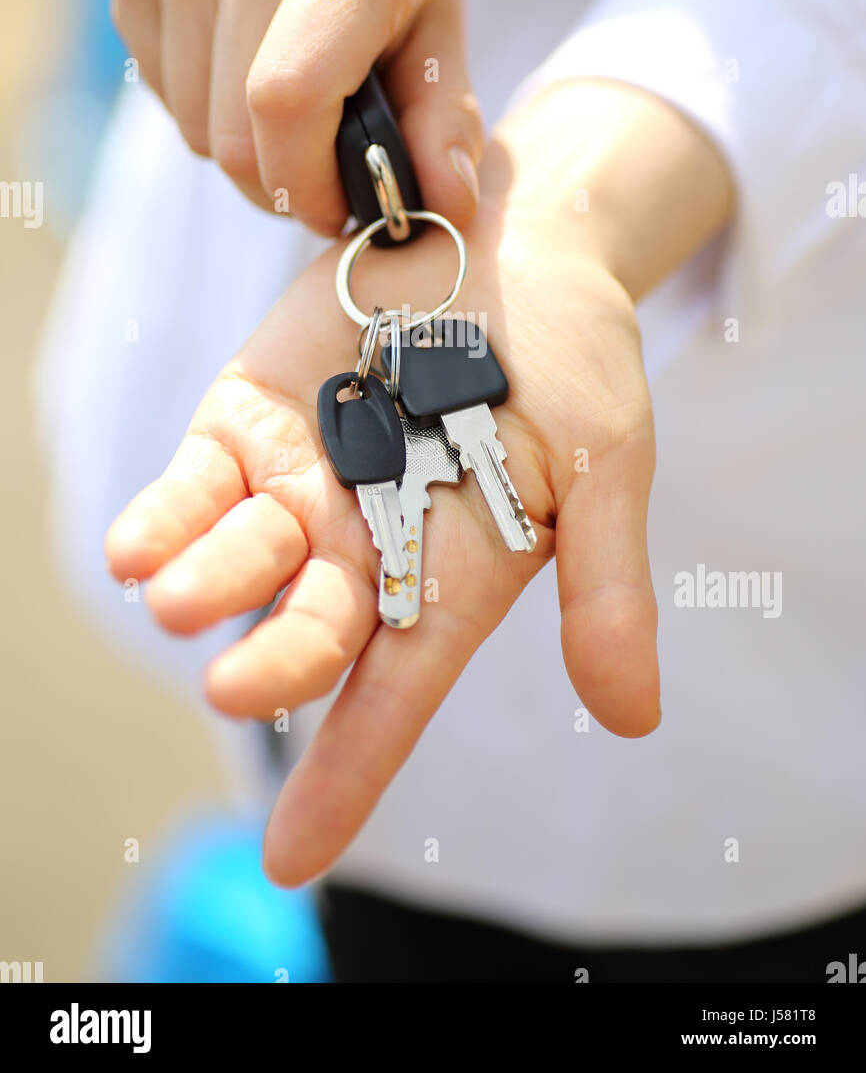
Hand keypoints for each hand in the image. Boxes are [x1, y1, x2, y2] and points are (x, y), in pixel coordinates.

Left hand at [104, 82, 698, 886]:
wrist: (516, 237)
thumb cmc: (576, 359)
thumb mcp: (608, 468)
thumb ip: (606, 586)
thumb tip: (635, 718)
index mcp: (453, 576)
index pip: (396, 695)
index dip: (347, 775)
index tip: (292, 856)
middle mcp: (368, 546)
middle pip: (310, 633)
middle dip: (276, 664)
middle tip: (239, 686)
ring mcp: (304, 484)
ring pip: (240, 562)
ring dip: (205, 587)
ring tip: (174, 596)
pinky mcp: (251, 421)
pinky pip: (196, 484)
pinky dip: (166, 517)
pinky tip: (138, 547)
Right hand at [109, 0, 481, 229]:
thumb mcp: (444, 19)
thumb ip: (445, 117)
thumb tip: (449, 207)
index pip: (287, 100)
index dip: (305, 182)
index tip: (337, 204)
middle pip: (233, 136)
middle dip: (280, 182)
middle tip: (322, 165)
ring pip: (192, 126)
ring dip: (242, 147)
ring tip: (290, 101)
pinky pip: (160, 90)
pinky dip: (203, 106)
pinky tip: (242, 60)